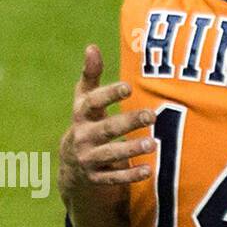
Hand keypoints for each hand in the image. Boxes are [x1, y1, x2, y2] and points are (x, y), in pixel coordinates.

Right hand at [58, 44, 155, 196]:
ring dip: (131, 149)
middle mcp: (82, 137)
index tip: (128, 87)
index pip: (92, 103)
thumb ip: (91, 76)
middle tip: (152, 116)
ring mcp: (88, 159)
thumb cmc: (87, 124)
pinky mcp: (96, 179)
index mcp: (81, 116)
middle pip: (106, 129)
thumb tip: (92, 47)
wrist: (72, 166)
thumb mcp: (84, 102)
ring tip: (153, 144)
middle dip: (129, 122)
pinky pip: (114, 178)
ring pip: (111, 154)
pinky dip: (131, 175)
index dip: (109, 95)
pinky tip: (149, 170)